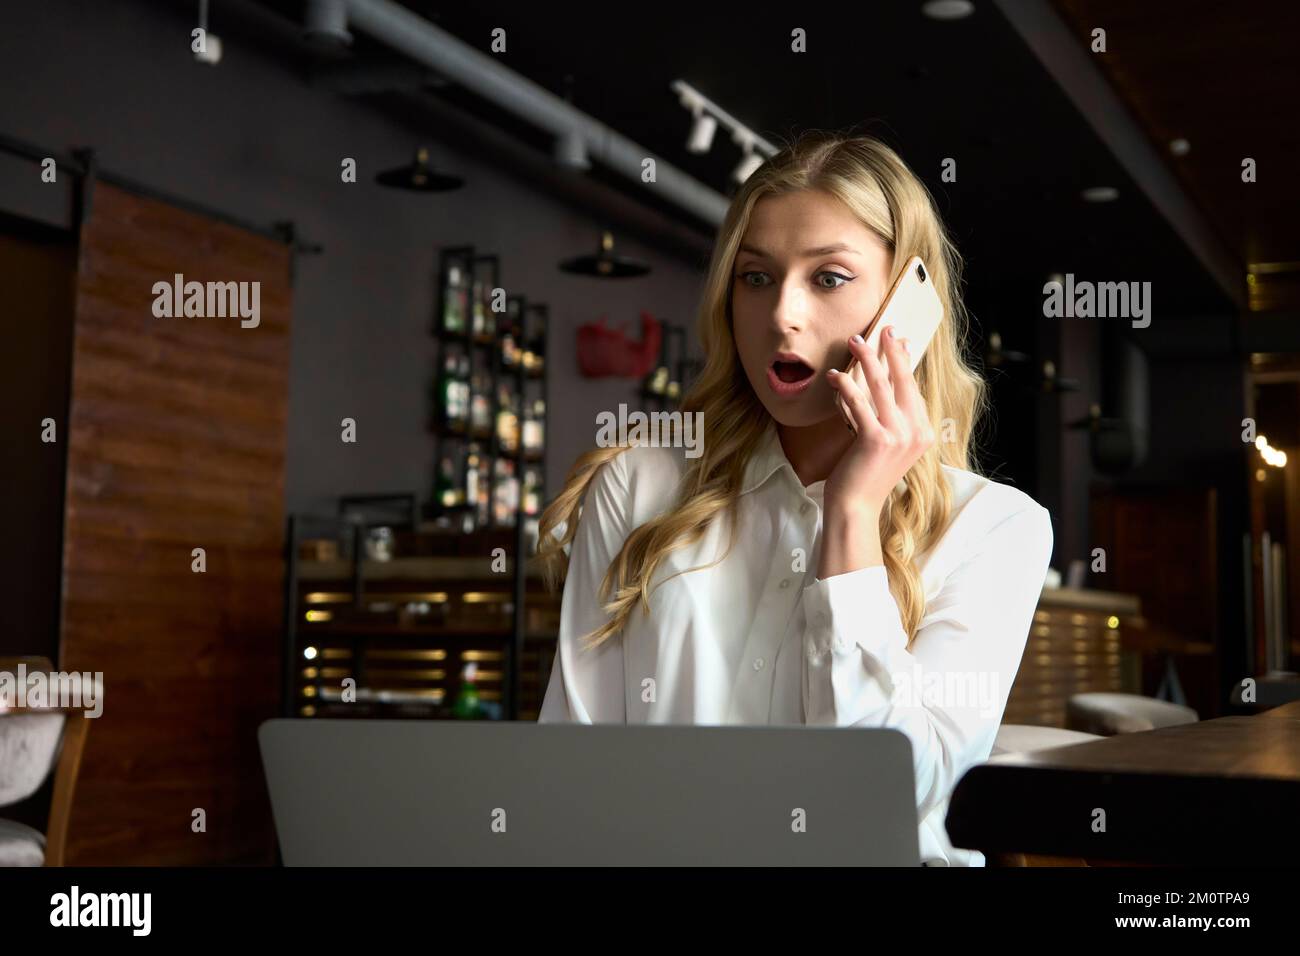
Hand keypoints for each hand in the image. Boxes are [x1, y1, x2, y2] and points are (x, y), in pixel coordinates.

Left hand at [823, 325, 934, 517]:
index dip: (904, 362)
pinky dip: (845, 386)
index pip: (913, 389)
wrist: (856, 507)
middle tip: (883, 329)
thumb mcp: (885, 443)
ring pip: (882, 386)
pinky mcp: (876, 439)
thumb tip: (878, 383)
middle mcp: (916, 432)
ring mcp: (899, 436)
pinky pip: (859, 403)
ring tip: (855, 341)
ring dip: (866, 359)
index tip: (898, 341)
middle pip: (903, 381)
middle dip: (892, 351)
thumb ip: (887, 416)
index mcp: (923, 432)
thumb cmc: (865, 475)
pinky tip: (834, 376)